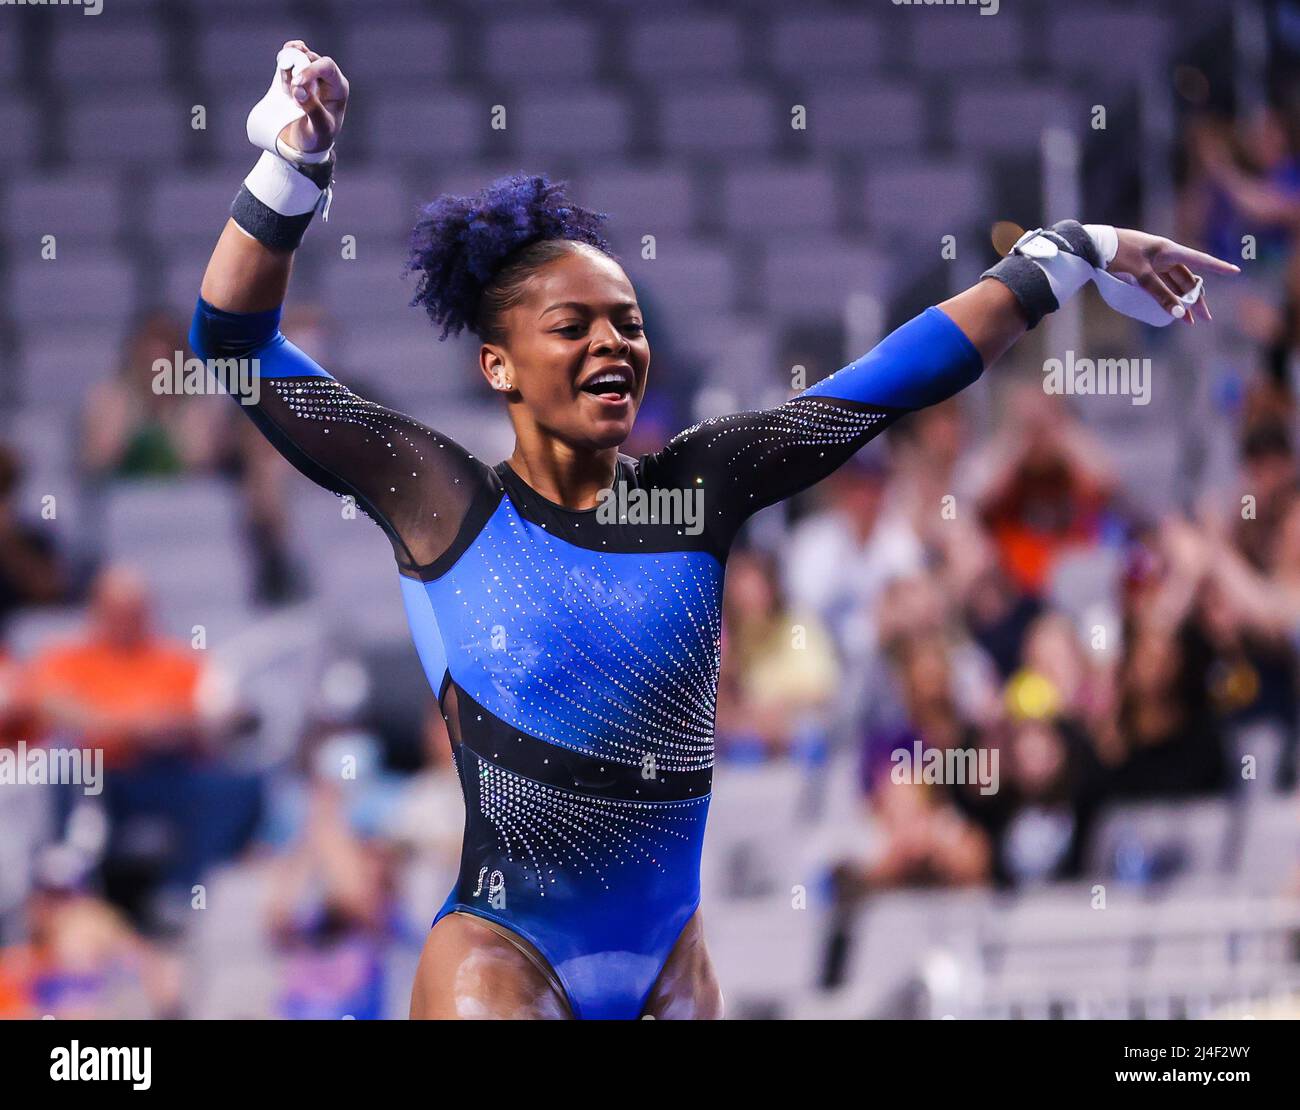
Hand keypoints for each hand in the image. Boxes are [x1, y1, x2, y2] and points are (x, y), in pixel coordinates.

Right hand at [279, 40, 348, 153]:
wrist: (306, 142)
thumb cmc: (318, 136)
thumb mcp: (320, 129)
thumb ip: (313, 110)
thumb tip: (299, 90)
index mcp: (338, 88)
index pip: (327, 67)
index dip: (310, 70)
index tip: (296, 83)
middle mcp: (327, 77)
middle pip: (311, 58)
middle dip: (297, 69)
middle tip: (289, 91)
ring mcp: (311, 73)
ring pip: (299, 56)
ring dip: (288, 67)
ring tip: (287, 92)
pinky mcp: (297, 73)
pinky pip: (292, 55)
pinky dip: (286, 54)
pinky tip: (284, 54)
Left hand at [1108, 229, 1239, 324]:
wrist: (1094, 247)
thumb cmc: (1119, 255)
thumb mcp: (1141, 276)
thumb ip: (1159, 294)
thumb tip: (1178, 313)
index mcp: (1169, 251)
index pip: (1200, 261)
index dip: (1218, 267)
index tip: (1235, 272)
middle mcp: (1165, 256)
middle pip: (1187, 279)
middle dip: (1196, 299)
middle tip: (1204, 318)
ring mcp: (1154, 263)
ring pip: (1174, 285)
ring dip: (1181, 301)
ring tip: (1187, 321)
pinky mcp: (1143, 270)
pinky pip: (1161, 286)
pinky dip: (1166, 298)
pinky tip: (1170, 311)